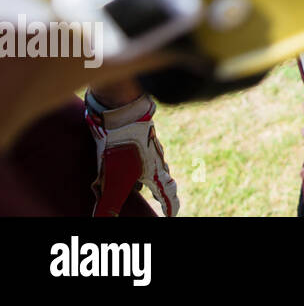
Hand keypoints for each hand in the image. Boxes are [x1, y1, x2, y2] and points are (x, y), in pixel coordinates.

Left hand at [84, 90, 179, 216]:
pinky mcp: (137, 136)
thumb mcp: (113, 180)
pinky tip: (119, 162)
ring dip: (143, 178)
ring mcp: (148, 146)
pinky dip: (131, 163)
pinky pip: (138, 154)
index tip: (172, 215)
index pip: (168, 194)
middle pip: (161, 180)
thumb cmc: (121, 147)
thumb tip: (102, 221)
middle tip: (161, 201)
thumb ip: (109, 204)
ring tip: (133, 186)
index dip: (170, 206)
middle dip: (160, 192)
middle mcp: (156, 160)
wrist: (120, 111)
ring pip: (149, 166)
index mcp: (155, 173)